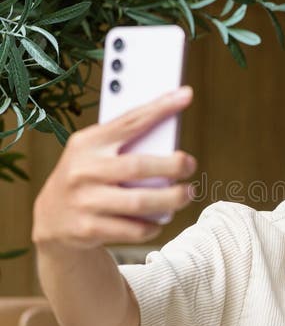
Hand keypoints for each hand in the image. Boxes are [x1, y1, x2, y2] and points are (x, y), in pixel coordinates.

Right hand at [33, 86, 196, 249]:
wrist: (52, 218)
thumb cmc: (84, 177)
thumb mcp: (92, 152)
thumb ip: (122, 143)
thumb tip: (169, 136)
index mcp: (87, 143)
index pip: (129, 121)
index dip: (160, 108)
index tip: (185, 96)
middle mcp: (84, 170)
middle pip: (139, 166)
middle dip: (173, 166)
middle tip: (190, 165)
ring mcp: (85, 201)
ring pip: (140, 202)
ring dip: (172, 199)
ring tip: (186, 194)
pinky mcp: (89, 228)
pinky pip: (134, 229)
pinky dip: (153, 225)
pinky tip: (158, 220)